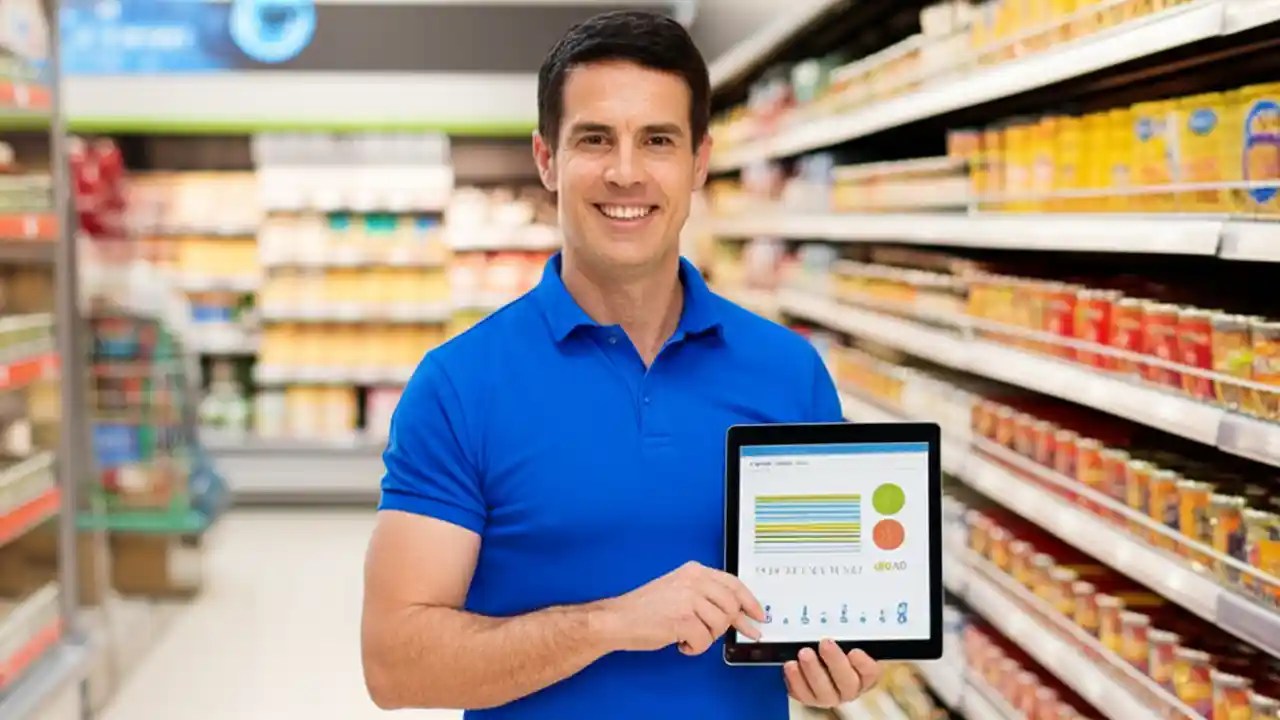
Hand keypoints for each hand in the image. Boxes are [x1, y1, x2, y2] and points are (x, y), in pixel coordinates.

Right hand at [596, 561, 765, 655]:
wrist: (618, 618)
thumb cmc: (645, 608)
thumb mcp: (679, 591)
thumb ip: (707, 596)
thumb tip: (738, 614)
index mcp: (694, 571)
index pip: (733, 584)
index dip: (750, 601)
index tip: (758, 615)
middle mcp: (694, 581)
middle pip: (731, 606)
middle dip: (724, 625)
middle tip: (711, 633)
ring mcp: (689, 599)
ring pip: (719, 625)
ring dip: (705, 637)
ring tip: (686, 635)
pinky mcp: (683, 619)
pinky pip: (704, 641)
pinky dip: (693, 648)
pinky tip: (679, 642)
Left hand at [783, 640, 879, 708]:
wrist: (817, 658)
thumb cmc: (836, 645)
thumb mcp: (844, 637)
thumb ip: (845, 631)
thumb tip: (841, 614)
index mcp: (864, 674)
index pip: (870, 672)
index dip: (863, 664)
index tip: (854, 651)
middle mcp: (849, 689)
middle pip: (847, 683)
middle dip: (835, 663)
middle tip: (825, 643)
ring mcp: (829, 696)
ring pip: (824, 692)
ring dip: (813, 671)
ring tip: (804, 653)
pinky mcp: (809, 698)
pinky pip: (802, 695)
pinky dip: (795, 680)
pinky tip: (791, 665)